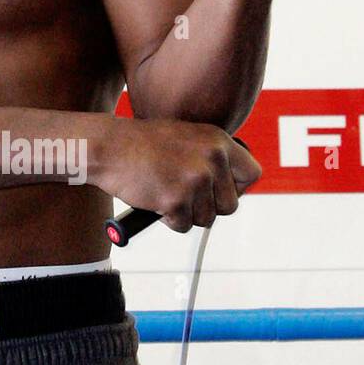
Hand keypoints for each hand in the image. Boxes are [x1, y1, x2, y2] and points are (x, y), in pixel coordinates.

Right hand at [96, 118, 261, 232]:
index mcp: (218, 141)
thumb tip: (230, 188)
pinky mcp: (176, 200)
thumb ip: (212, 157)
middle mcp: (212, 159)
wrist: (111, 147)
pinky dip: (170, 221)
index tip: (220, 191)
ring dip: (187, 214)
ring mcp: (195, 180)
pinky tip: (157, 201)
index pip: (252, 174)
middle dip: (209, 207)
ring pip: (207, 219)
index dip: (238, 188)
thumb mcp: (188, 138)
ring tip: (167, 193)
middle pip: (230, 205)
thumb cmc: (144, 144)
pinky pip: (184, 226)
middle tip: (187, 196)